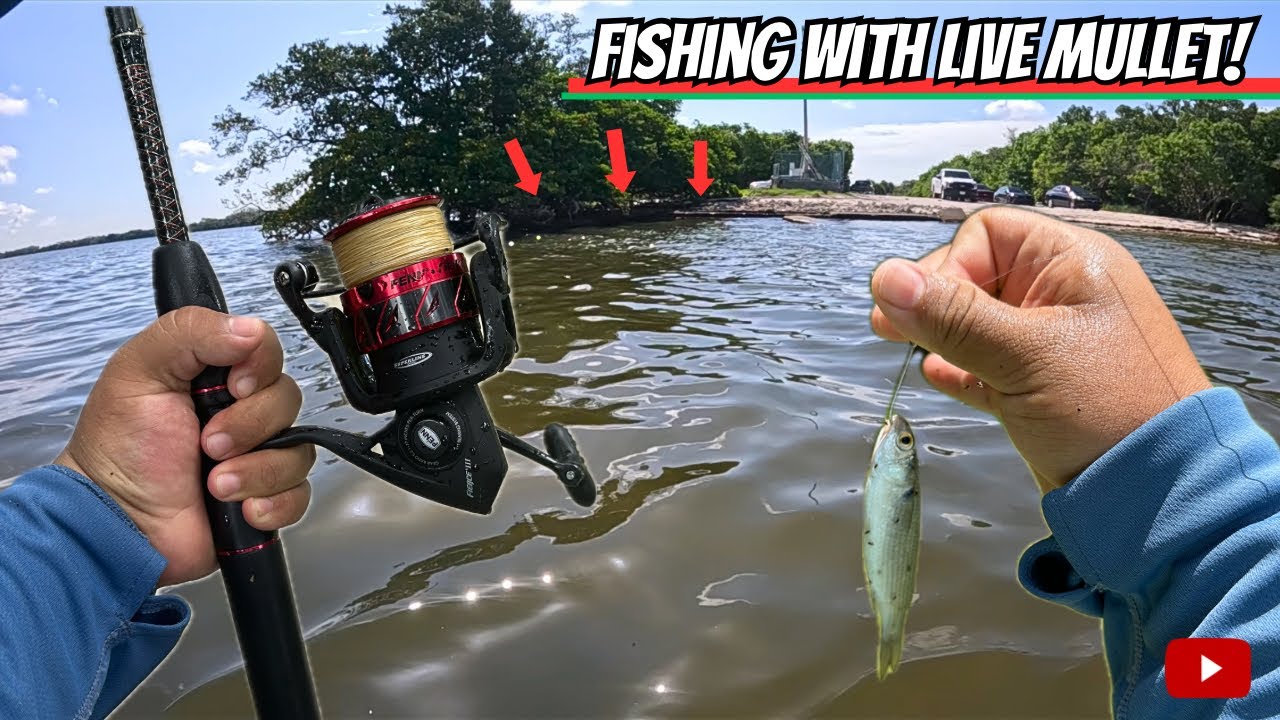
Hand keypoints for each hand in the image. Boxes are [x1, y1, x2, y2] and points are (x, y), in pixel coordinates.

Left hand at [55, 307, 315, 585]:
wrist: (117, 523)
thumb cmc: (119, 450)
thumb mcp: (139, 371)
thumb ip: (190, 332)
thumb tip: (251, 330)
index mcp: (213, 375)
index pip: (267, 351)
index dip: (259, 368)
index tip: (232, 387)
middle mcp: (239, 411)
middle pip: (287, 401)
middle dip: (249, 426)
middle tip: (208, 444)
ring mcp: (255, 455)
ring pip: (297, 450)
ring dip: (256, 470)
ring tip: (216, 485)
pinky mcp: (265, 496)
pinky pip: (299, 494)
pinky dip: (273, 503)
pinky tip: (240, 507)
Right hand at [870, 207, 1210, 491]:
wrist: (1160, 492)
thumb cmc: (1105, 408)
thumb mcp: (1023, 355)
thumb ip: (951, 316)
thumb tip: (882, 276)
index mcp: (1071, 264)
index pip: (987, 235)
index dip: (949, 266)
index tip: (928, 311)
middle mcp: (1061, 294)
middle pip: (975, 275)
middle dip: (936, 301)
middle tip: (890, 327)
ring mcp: (1052, 342)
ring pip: (977, 323)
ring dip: (942, 336)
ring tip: (906, 347)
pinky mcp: (1041, 386)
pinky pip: (987, 363)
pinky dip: (960, 368)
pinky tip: (937, 376)